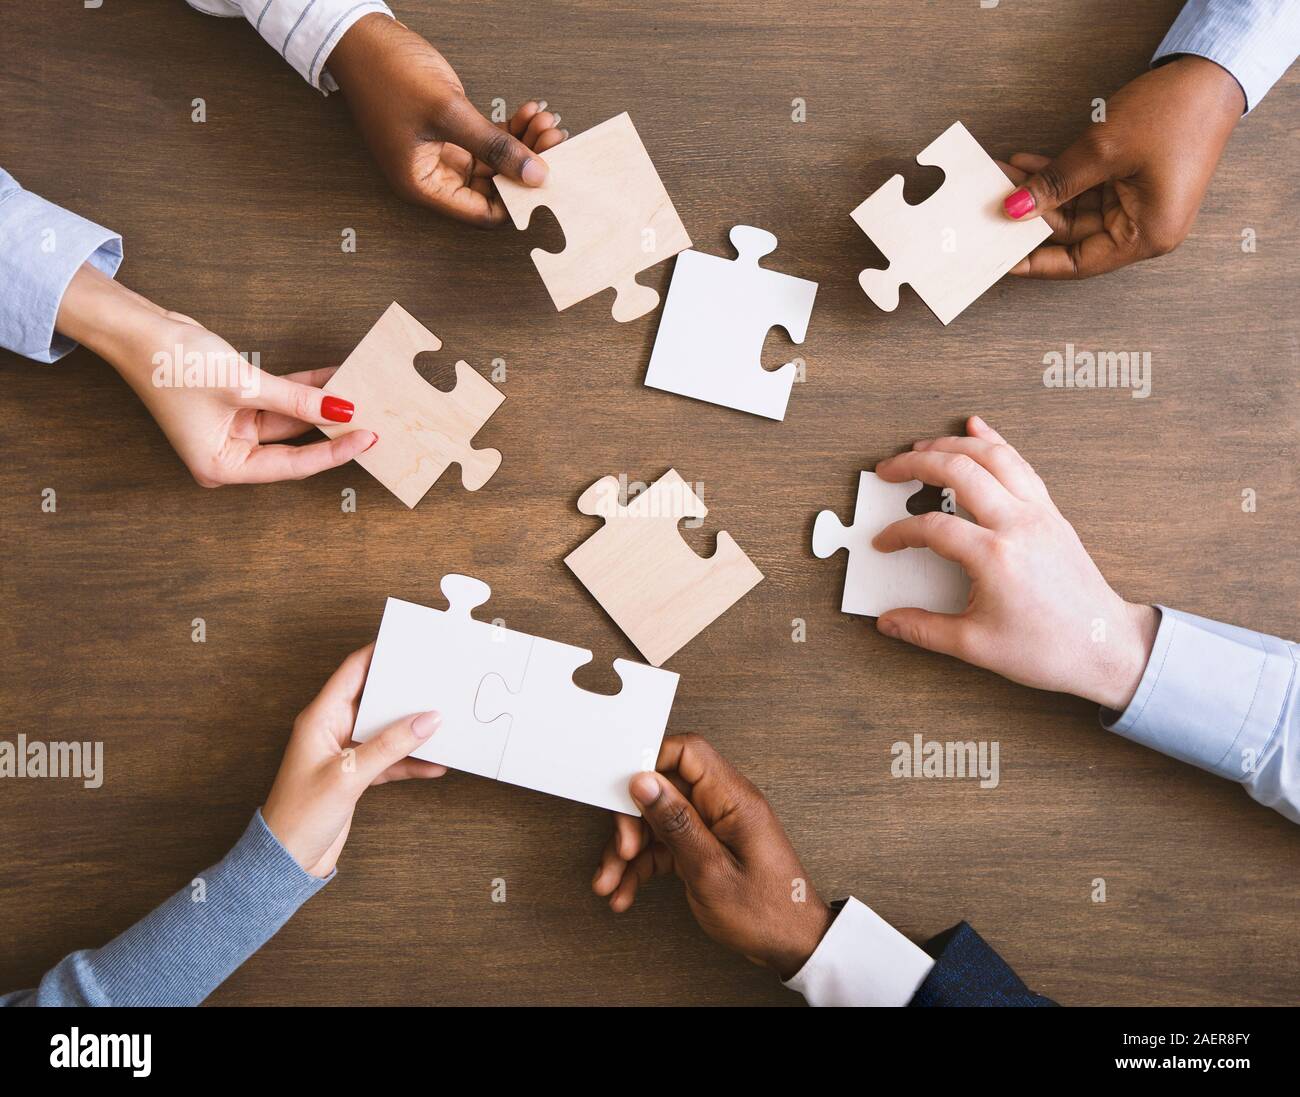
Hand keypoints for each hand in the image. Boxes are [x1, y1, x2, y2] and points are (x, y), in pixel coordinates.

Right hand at [56, 264, 375, 485]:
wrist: (137, 330)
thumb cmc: (173, 366)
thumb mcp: (245, 385)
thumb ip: (297, 400)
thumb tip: (341, 408)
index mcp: (221, 466)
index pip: (291, 466)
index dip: (333, 452)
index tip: (366, 439)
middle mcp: (227, 452)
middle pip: (293, 444)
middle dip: (330, 427)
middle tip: (372, 418)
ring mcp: (232, 428)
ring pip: (289, 419)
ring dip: (320, 404)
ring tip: (358, 392)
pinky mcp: (236, 402)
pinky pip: (278, 399)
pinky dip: (302, 389)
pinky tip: (332, 377)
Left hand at [261, 644, 446, 877]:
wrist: (289, 860)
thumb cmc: (301, 816)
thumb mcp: (349, 775)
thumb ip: (390, 746)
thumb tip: (427, 719)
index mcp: (320, 718)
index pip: (353, 672)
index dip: (378, 653)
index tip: (407, 642)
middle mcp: (333, 730)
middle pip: (375, 699)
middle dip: (404, 691)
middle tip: (435, 679)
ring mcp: (346, 753)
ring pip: (386, 730)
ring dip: (412, 729)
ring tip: (444, 721)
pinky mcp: (357, 776)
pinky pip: (390, 760)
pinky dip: (411, 762)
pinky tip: (435, 764)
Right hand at [327, 13, 565, 225]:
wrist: (361, 37)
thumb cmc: (387, 73)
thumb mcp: (447, 112)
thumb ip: (494, 146)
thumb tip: (535, 174)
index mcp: (424, 185)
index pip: (482, 212)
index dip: (518, 201)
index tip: (545, 179)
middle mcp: (434, 175)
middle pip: (495, 187)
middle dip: (527, 165)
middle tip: (554, 140)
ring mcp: (443, 153)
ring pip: (496, 162)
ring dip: (524, 143)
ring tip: (545, 120)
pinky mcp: (450, 131)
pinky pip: (488, 140)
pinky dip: (511, 129)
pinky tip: (529, 112)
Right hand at [592, 735, 833, 979]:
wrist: (793, 947)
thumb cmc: (766, 913)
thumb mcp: (711, 871)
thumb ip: (676, 822)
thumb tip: (644, 781)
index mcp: (733, 799)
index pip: (686, 752)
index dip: (650, 764)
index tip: (622, 792)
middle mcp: (723, 806)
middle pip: (664, 789)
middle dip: (633, 821)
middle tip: (622, 851)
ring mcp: (714, 827)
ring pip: (658, 821)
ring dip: (630, 851)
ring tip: (611, 883)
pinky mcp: (706, 847)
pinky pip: (666, 845)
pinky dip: (643, 866)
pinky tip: (626, 890)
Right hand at [872, 416, 1157, 710]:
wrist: (1104, 647)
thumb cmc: (1049, 649)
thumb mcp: (976, 646)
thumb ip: (924, 630)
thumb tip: (890, 622)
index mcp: (995, 556)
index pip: (932, 528)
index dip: (900, 532)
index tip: (886, 543)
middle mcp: (1018, 524)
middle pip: (959, 471)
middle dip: (916, 464)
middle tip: (890, 469)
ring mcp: (1039, 513)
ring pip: (993, 456)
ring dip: (954, 444)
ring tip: (925, 446)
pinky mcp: (1052, 514)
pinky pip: (1020, 465)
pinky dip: (995, 442)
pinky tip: (979, 429)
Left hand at [1000, 56, 1243, 277]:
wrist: (1211, 73)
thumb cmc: (1174, 113)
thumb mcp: (1103, 151)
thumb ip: (1056, 183)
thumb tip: (1014, 208)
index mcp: (1148, 235)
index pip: (1079, 263)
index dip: (1036, 262)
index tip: (1000, 259)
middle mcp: (1144, 227)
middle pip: (1073, 235)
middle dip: (1031, 215)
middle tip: (992, 203)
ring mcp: (1138, 204)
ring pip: (1075, 209)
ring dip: (1041, 190)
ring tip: (1003, 176)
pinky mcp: (1132, 183)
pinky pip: (1085, 189)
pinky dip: (1058, 176)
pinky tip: (1026, 164)